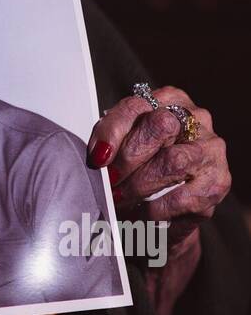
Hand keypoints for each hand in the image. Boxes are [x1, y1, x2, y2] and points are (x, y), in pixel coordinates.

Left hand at [87, 87, 229, 314]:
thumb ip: (110, 140)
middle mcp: (197, 119)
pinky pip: (185, 196)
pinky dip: (156, 209)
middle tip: (109, 181)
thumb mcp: (121, 145)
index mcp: (171, 100)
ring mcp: (211, 149)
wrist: (167, 209)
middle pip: (160, 126)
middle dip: (128, 158)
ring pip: (174, 161)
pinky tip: (140, 214)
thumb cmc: (140, 167)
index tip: (97, 158)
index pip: (138, 105)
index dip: (113, 131)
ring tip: (120, 200)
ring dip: (139, 185)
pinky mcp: (218, 182)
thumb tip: (99, 156)